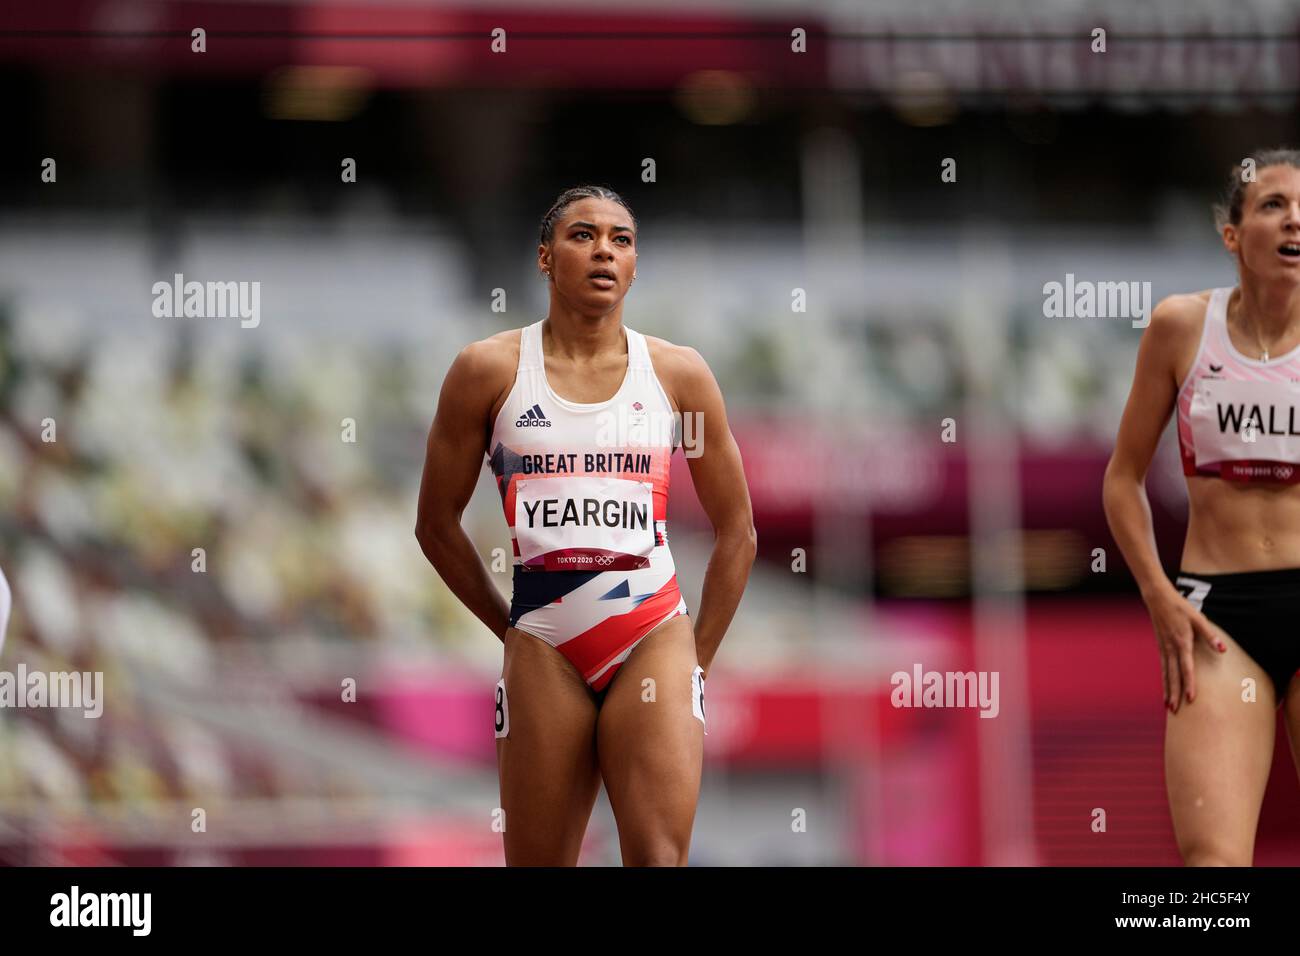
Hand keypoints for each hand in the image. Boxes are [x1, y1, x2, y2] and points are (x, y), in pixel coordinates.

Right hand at [1145, 586, 1227, 712]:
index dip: (1189, 684)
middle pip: (1173, 676)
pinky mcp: (1161, 647)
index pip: (1186, 668)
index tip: (1190, 699)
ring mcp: (1164, 648)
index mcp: (1181, 642)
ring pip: (1166, 674)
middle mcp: (1171, 648)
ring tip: (1168, 706)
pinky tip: (1165, 688)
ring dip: (1167, 690)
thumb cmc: (1180, 607)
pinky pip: (1163, 667)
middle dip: (1174, 694)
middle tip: (1174, 711)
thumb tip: (1222, 650)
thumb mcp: (1198, 618)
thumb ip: (1210, 635)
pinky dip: (1164, 680)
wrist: (1157, 598)